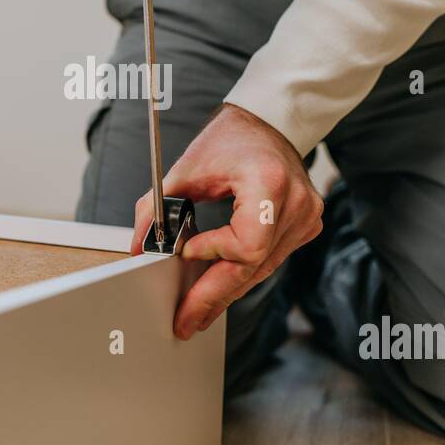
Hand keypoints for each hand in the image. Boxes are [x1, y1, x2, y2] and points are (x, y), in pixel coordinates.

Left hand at [132, 104, 324, 339]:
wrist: (268, 124)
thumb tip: (139, 245)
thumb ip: (157, 206)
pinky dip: (242, 273)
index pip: (247, 243)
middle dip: (213, 295)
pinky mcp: (304, 227)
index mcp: (270, 183)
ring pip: (260, 271)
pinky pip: (268, 261)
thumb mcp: (189, 166)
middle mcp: (296, 205)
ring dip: (226, 290)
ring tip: (196, 311)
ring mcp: (305, 219)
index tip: (185, 252)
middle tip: (185, 320)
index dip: (214, 254)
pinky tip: (219, 285)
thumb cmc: (232, 138)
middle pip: (252, 266)